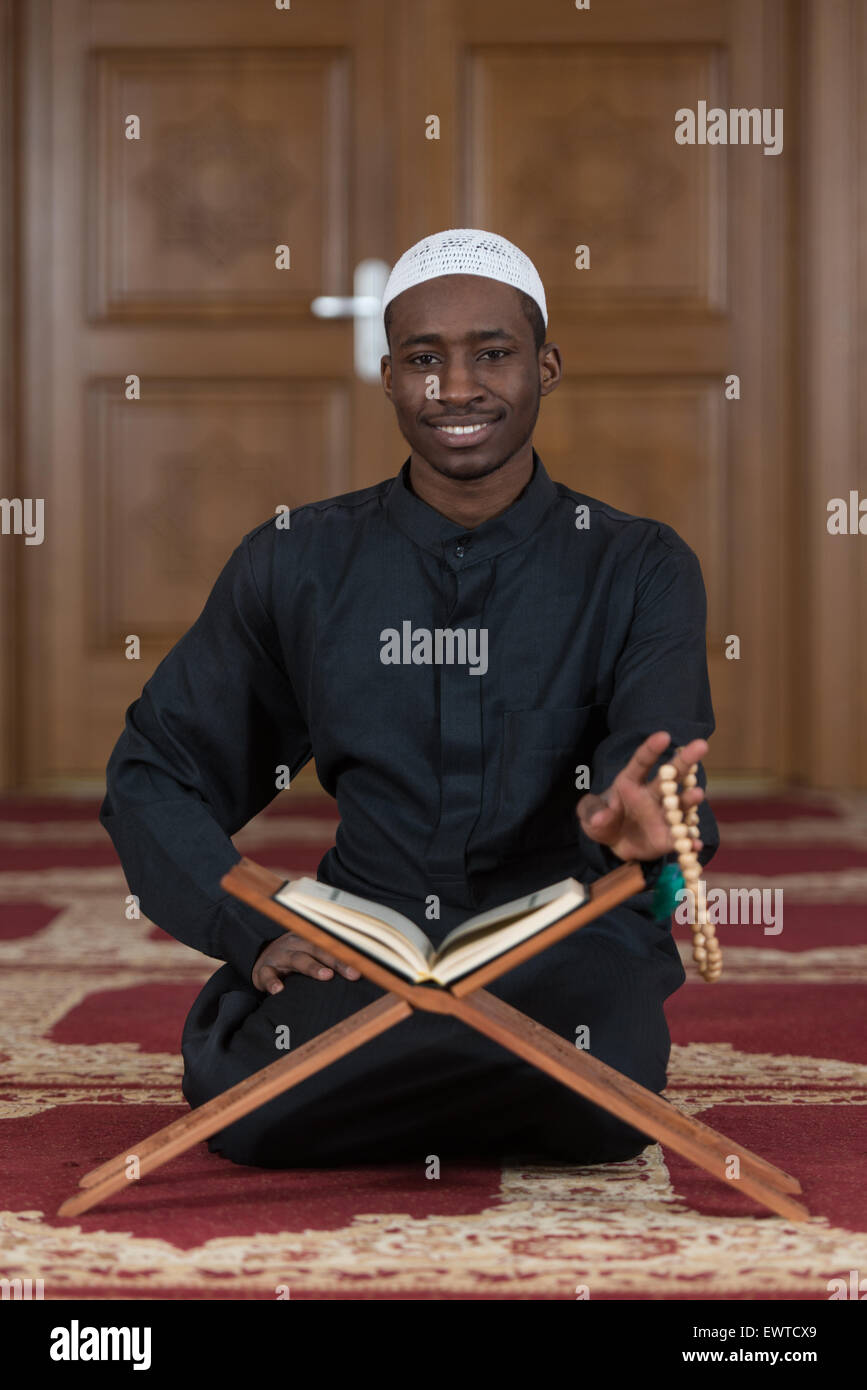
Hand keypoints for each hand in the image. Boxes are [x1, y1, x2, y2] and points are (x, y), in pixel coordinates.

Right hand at [252, 933, 360, 994]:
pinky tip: (278, 991)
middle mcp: (296, 943)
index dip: (348, 955)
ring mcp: (280, 955)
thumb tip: (361, 973)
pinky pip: (267, 974)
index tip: (364, 967)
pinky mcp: (263, 969)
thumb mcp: (311, 954)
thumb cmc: (294, 959)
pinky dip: (272, 982)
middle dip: (338, 961)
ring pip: (298, 959)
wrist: (261, 959)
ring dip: (312, 967)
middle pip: (320, 950)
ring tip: (326, 976)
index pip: (332, 945)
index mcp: (310, 939)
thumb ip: (330, 960)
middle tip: (353, 974)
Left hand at [576, 731, 707, 861]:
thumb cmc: (601, 820)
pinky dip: (690, 842)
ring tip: (696, 794)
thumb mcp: (588, 815)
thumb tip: (602, 817)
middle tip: (701, 745)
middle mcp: (652, 794)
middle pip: (671, 775)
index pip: (642, 762)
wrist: (613, 844)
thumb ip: (592, 812)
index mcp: (631, 782)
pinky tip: (696, 845)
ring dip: (689, 798)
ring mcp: (664, 814)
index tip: (664, 736)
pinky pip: (681, 839)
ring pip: (680, 803)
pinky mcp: (670, 837)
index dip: (652, 749)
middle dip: (685, 760)